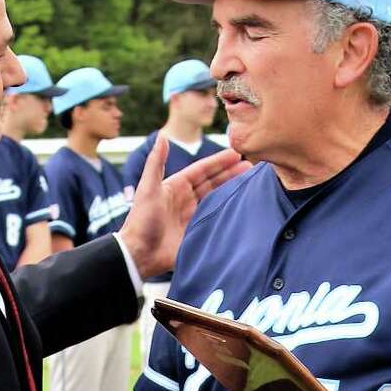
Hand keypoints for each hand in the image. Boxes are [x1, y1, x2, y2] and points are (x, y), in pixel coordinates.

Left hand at [120, 133, 245, 278]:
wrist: (139, 254)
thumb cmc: (141, 220)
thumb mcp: (148, 188)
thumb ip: (156, 163)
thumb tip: (162, 136)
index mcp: (176, 187)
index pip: (202, 170)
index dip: (218, 161)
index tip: (236, 154)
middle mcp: (186, 199)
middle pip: (213, 183)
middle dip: (231, 174)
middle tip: (251, 166)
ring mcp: (192, 216)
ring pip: (216, 199)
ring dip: (232, 191)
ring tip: (250, 183)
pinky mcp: (196, 233)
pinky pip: (215, 220)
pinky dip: (228, 213)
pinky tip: (241, 209)